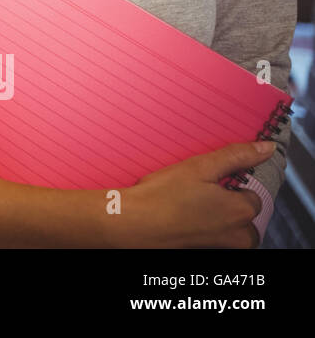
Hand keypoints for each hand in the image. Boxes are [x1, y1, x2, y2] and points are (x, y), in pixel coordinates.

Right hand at [115, 141, 274, 247]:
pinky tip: (180, 211)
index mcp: (242, 211)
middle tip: (202, 189)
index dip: (234, 182)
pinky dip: (201, 224)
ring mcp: (220, 245)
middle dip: (230, 203)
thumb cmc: (163, 197)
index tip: (216, 177)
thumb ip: (236, 156)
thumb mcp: (200, 167)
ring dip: (217, 215)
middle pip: (245, 215)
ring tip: (189, 200)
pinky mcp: (202, 249)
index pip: (254, 194)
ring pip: (231, 228)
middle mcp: (237, 234)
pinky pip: (213, 235)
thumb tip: (266, 148)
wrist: (132, 223)